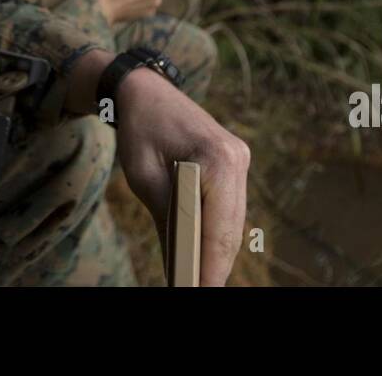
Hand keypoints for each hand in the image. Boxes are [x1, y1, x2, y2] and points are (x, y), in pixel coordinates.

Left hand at [114, 69, 249, 285]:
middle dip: (214, 266)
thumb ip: (169, 219)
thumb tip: (179, 265)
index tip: (198, 290)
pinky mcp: (235, 162)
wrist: (148, 91)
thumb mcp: (144, 178)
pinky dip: (217, 233)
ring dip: (217, 253)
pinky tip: (202, 254)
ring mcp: (240, 159)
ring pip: (233, 222)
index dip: (208, 268)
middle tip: (196, 289)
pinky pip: (229, 208)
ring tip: (198, 279)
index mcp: (216, 158)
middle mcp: (236, 158)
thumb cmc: (140, 130)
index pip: (217, 229)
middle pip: (230, 230)